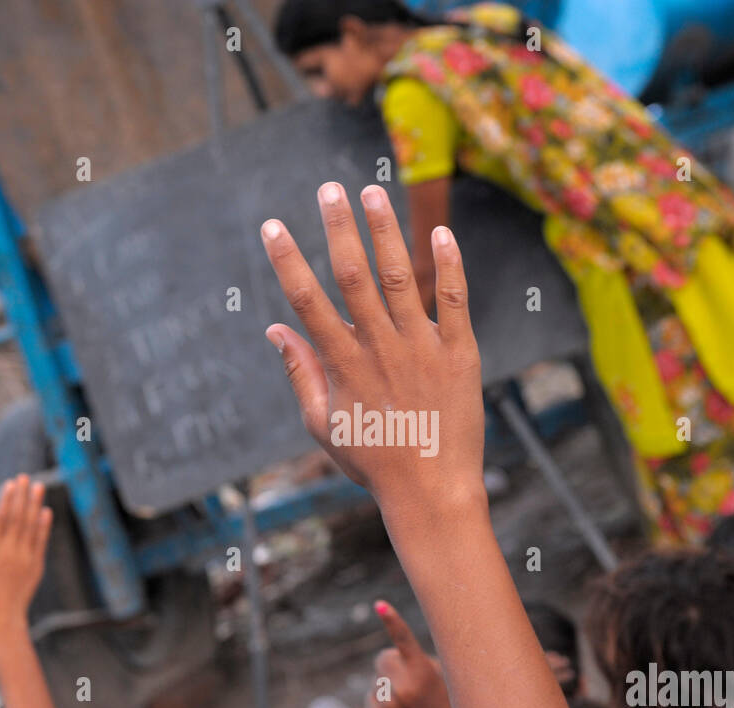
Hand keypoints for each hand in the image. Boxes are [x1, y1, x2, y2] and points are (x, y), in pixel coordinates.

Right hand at [0, 475, 51, 629]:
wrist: (1, 616)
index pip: (0, 519)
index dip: (6, 500)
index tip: (10, 484)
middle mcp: (8, 552)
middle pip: (17, 518)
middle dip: (21, 496)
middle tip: (25, 477)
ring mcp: (24, 558)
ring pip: (31, 526)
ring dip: (35, 505)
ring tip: (38, 486)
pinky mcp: (36, 565)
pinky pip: (41, 541)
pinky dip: (44, 526)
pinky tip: (45, 511)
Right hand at [259, 183, 485, 514]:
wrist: (432, 492)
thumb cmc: (374, 463)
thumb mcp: (324, 425)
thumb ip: (301, 373)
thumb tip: (274, 329)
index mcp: (344, 364)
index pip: (308, 301)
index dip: (288, 261)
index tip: (272, 226)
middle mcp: (381, 348)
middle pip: (353, 276)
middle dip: (338, 228)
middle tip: (328, 188)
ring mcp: (423, 348)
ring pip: (401, 278)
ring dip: (386, 233)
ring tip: (372, 193)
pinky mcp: (460, 354)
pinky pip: (455, 301)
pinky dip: (450, 266)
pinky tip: (441, 232)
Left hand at [366, 600, 458, 707]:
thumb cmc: (445, 702)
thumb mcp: (442, 676)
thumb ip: (418, 660)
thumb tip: (394, 653)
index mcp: (422, 672)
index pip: (404, 640)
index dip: (392, 620)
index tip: (379, 605)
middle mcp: (403, 687)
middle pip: (383, 658)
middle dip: (393, 665)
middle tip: (410, 680)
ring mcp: (388, 705)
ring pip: (377, 679)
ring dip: (389, 686)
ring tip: (410, 704)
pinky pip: (371, 697)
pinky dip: (383, 702)